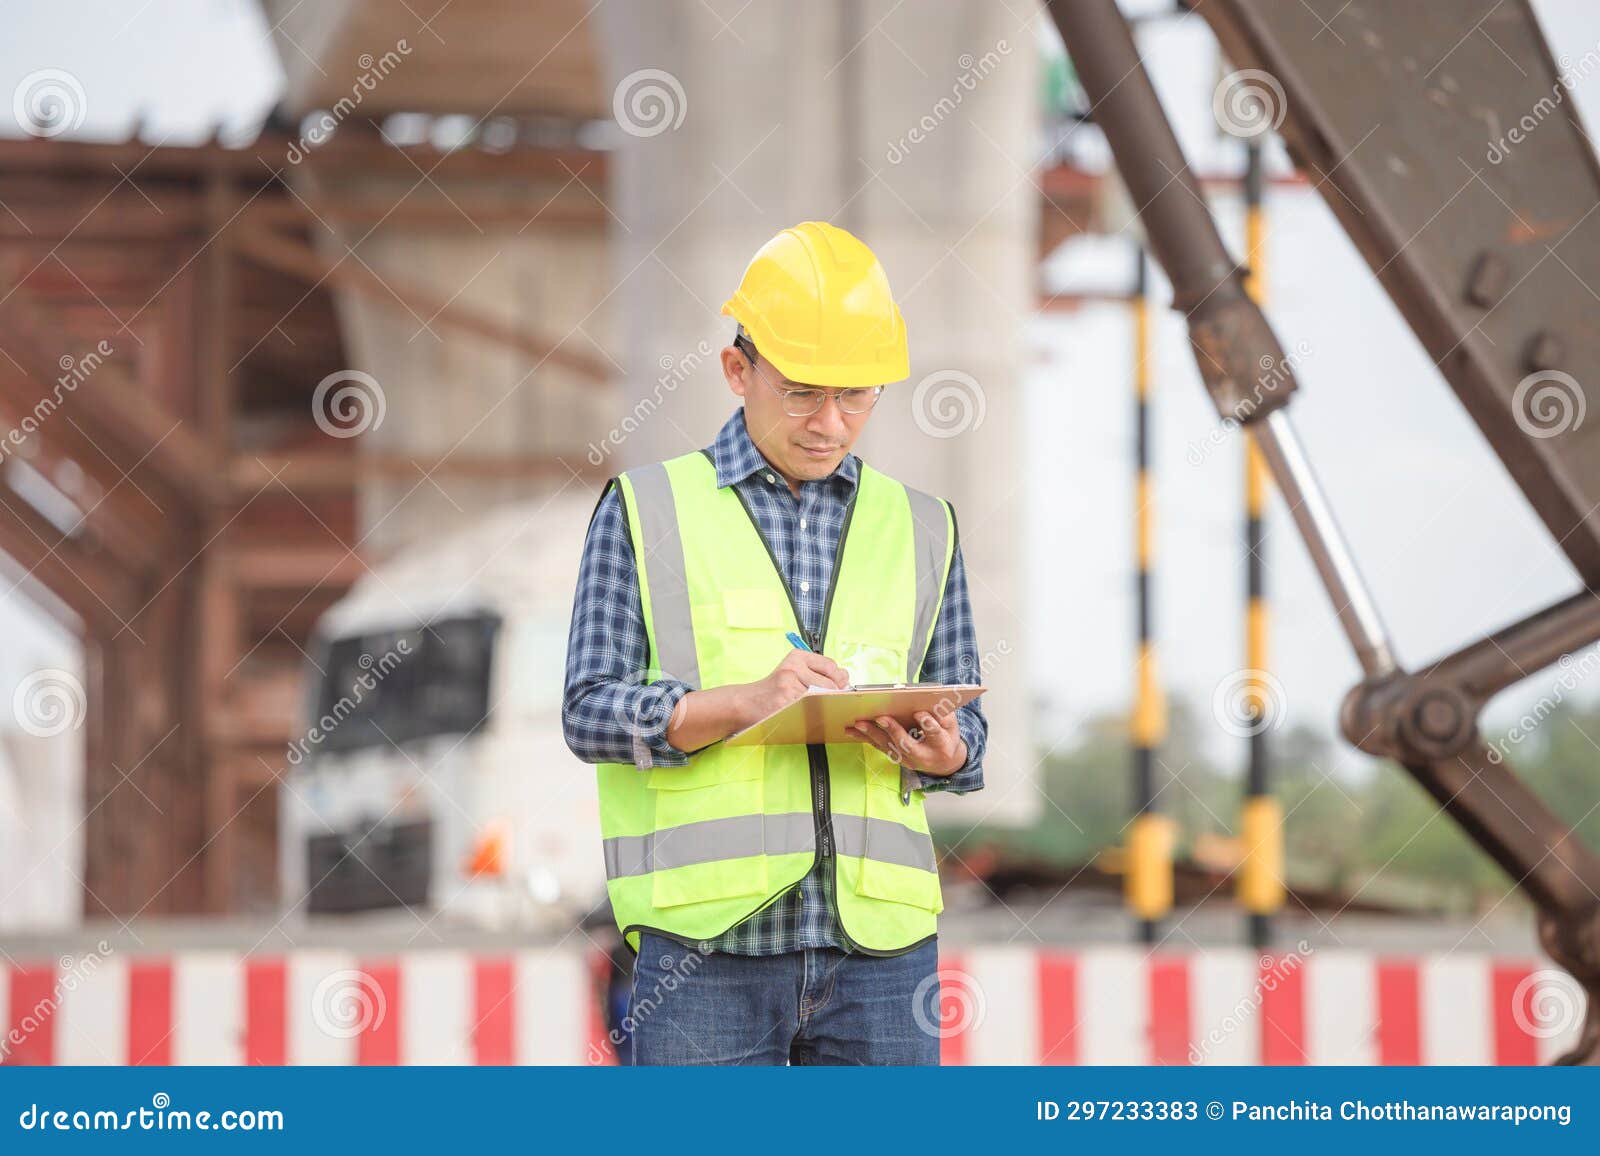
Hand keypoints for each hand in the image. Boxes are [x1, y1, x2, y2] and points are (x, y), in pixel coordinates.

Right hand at [740, 648, 850, 726]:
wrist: (747, 703)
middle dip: (832, 696)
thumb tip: (845, 679)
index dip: (837, 681)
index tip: (834, 689)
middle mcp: (793, 667)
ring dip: (822, 707)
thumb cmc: (774, 691)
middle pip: (830, 684)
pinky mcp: (785, 702)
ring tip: (809, 708)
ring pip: (822, 698)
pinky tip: (803, 715)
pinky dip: (812, 715)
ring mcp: (788, 685)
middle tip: (821, 703)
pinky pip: (811, 710)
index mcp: (797, 657)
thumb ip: (819, 673)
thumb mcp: (794, 673)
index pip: (831, 667)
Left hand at [849, 702, 967, 776]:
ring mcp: (907, 760)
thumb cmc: (947, 738)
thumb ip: (943, 715)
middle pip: (906, 744)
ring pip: (888, 746)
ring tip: (858, 723)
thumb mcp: (952, 726)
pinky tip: (852, 731)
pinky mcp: (896, 758)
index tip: (919, 713)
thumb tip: (930, 700)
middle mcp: (922, 756)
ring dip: (871, 734)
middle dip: (893, 730)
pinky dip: (865, 738)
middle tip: (881, 717)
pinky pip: (879, 747)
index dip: (928, 724)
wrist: (944, 764)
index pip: (935, 734)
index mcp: (941, 745)